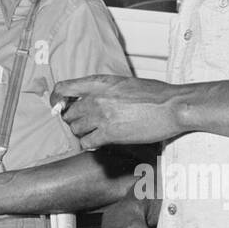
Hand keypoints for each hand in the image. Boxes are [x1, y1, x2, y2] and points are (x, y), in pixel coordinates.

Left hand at [52, 74, 182, 147]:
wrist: (172, 107)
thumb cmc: (155, 94)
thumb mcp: (124, 83)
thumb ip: (105, 89)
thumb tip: (93, 97)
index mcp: (100, 82)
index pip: (64, 88)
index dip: (56, 99)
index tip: (59, 107)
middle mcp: (96, 98)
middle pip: (69, 113)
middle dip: (74, 120)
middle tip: (85, 125)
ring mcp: (101, 116)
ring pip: (76, 129)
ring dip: (82, 133)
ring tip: (94, 134)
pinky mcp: (109, 133)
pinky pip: (87, 143)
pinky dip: (90, 145)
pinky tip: (99, 144)